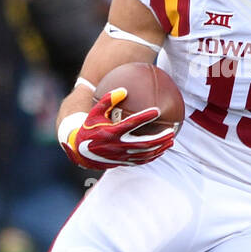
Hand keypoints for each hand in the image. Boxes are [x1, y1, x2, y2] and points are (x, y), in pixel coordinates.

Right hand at [60, 89, 175, 169]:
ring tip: (170, 142)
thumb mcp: (94, 112)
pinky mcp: (122, 162)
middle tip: (170, 132)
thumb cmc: (89, 128)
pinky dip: (152, 157)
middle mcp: (117, 145)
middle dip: (158, 138)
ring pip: (144, 154)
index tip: (157, 110)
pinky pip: (140, 161)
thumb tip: (124, 89)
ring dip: (159, 148)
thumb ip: (107, 100)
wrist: (80, 151)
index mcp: (111, 132)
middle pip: (143, 143)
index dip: (145, 117)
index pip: (131, 124)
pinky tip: (160, 151)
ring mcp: (121, 156)